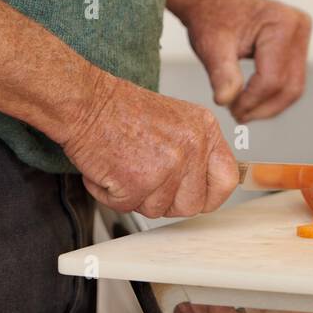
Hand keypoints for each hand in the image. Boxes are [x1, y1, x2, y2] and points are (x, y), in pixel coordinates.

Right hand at [62, 72, 239, 219]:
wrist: (86, 101)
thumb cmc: (120, 109)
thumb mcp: (175, 120)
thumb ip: (195, 152)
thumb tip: (206, 184)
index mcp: (205, 129)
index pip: (227, 180)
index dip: (209, 195)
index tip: (195, 195)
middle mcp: (192, 146)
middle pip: (192, 204)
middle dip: (165, 199)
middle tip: (144, 174)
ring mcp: (168, 166)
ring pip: (158, 210)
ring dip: (135, 195)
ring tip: (124, 164)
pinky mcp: (139, 182)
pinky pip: (127, 207)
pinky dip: (111, 195)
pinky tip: (109, 168)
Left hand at [185, 0, 310, 122]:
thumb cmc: (210, 18)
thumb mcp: (211, 46)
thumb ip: (221, 74)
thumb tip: (225, 100)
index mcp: (282, 23)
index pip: (272, 78)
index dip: (251, 101)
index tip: (230, 110)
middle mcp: (299, 26)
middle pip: (289, 86)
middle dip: (263, 107)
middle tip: (237, 116)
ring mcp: (302, 35)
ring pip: (293, 87)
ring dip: (268, 105)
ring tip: (241, 110)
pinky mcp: (298, 44)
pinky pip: (290, 79)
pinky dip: (271, 94)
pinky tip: (250, 100)